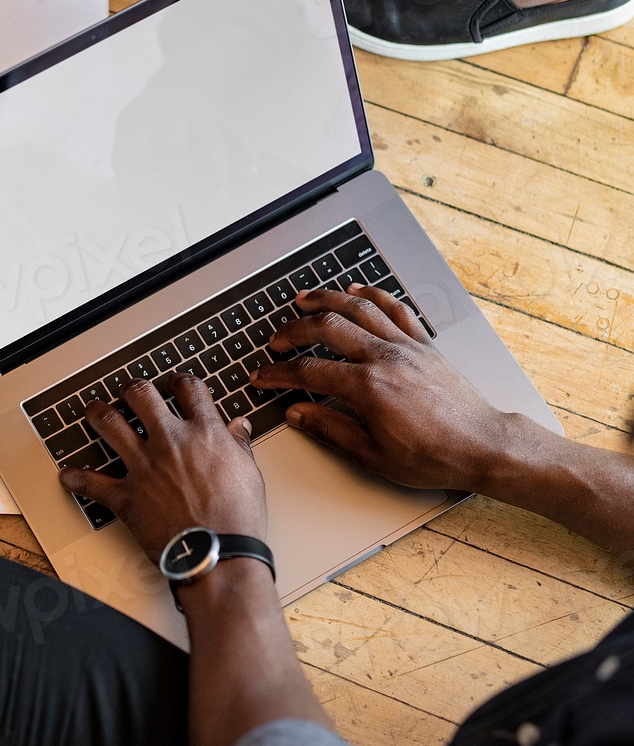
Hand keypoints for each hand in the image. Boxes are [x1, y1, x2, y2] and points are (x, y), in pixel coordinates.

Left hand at [59, 373, 267, 562]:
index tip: (176, 383)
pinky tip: (68, 474)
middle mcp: (169, 441)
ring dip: (98, 414)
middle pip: (142, 395)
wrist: (218, 554)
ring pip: (110, 425)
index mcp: (203, 432)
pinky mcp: (127, 497)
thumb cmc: (237, 518)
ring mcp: (144, 467)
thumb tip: (238, 427)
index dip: (180, 380)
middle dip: (134, 389)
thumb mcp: (249, 472)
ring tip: (94, 410)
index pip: (189, 389)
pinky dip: (77, 479)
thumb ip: (239, 444)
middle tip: (131, 391)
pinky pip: (93, 484)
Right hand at [251, 285, 515, 492]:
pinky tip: (357, 290)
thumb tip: (298, 413)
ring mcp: (406, 346)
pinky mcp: (424, 344)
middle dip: (294, 330)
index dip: (280, 373)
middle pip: (327, 328)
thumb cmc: (435, 456)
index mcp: (368, 388)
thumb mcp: (374, 455)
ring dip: (326, 299)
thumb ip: (330, 429)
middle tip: (277, 341)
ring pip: (358, 308)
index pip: (309, 372)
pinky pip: (394, 309)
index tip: (263, 376)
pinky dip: (373, 295)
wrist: (482, 445)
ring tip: (304, 299)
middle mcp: (385, 358)